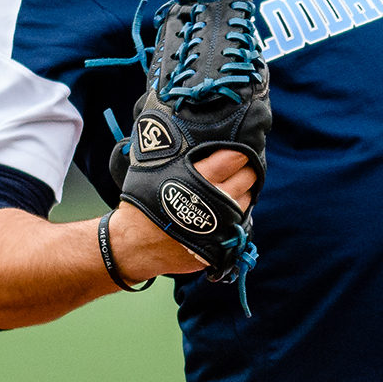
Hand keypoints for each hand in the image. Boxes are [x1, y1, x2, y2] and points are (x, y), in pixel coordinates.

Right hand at [109, 148, 259, 279]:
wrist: (134, 245)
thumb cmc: (142, 204)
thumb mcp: (153, 172)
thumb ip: (176, 155)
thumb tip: (191, 136)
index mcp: (197, 179)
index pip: (233, 158)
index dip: (240, 151)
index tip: (241, 148)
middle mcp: (214, 200)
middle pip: (246, 178)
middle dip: (248, 169)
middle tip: (243, 165)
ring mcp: (220, 224)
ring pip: (246, 200)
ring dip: (245, 191)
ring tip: (236, 185)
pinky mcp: (221, 243)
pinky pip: (240, 223)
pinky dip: (238, 213)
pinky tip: (229, 207)